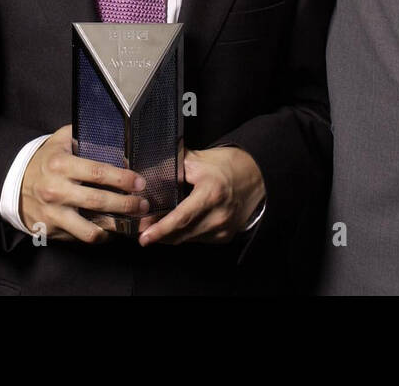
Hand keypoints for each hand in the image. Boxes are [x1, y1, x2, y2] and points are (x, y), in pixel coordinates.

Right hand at [19, 125, 148, 243]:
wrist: (15, 185)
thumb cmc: (45, 160)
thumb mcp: (60, 140)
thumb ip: (85, 135)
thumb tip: (115, 134)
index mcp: (61, 165)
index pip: (98, 172)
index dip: (122, 179)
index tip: (139, 182)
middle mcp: (56, 190)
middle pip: (99, 201)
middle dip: (127, 204)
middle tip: (143, 204)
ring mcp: (54, 214)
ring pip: (91, 229)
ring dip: (117, 227)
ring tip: (132, 222)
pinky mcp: (53, 230)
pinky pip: (82, 237)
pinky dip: (101, 236)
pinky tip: (113, 230)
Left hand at [137, 146, 264, 245]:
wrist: (258, 177)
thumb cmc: (229, 166)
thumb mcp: (200, 160)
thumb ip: (174, 164)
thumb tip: (149, 166)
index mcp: (210, 194)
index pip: (181, 218)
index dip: (161, 229)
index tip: (145, 236)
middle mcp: (218, 215)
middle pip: (181, 233)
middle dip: (159, 235)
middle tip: (139, 231)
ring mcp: (222, 229)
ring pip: (188, 239)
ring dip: (170, 236)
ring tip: (153, 229)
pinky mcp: (224, 236)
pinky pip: (198, 239)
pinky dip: (185, 234)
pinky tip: (176, 227)